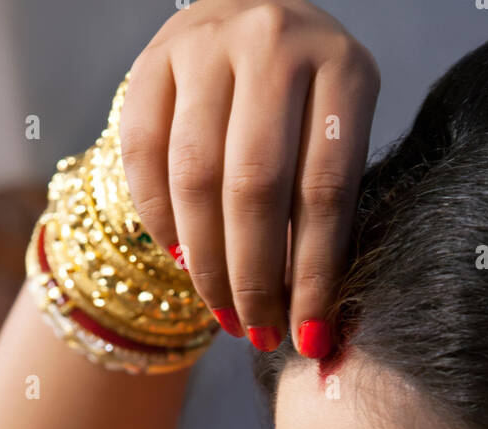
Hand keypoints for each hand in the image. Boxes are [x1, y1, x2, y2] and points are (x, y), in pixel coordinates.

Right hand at [119, 0, 380, 354]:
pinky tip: (182, 258)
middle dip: (254, 279)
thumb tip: (312, 327)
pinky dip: (161, 219)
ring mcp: (208, 43)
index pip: (326, 192)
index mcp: (343, 69)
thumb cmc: (310, 99)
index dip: (313, 277)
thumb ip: (326, 212)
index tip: (307, 337)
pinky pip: (144, 155)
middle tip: (256, 331)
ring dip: (206, 262)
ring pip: (195, 177)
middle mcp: (274, 44)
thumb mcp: (339, 136)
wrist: (258, 7)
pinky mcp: (155, 57)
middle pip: (255, 188)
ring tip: (222, 310)